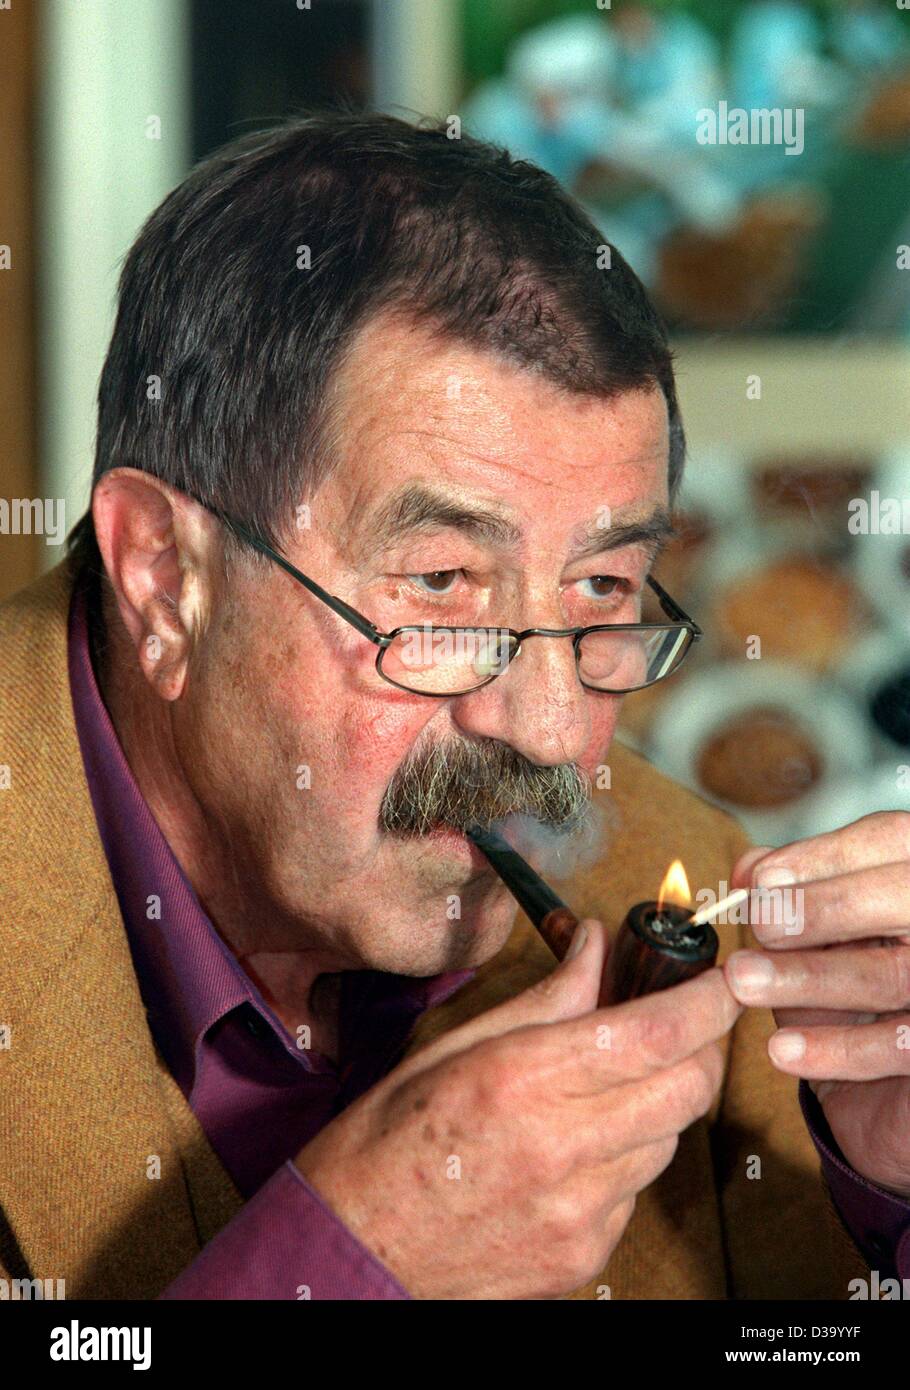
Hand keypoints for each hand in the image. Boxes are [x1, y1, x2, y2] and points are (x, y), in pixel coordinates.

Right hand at [295, 919, 741, 1298]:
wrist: (356, 1250)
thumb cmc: (389, 1138)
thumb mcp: (456, 1047)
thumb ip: (544, 998)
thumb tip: (594, 944)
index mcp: (523, 1079)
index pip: (655, 1033)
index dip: (708, 999)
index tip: (725, 975)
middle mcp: (563, 1148)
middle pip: (688, 1087)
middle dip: (704, 1045)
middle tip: (684, 1019)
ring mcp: (580, 1211)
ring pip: (670, 1138)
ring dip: (663, 1099)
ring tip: (616, 1081)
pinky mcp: (586, 1255)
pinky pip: (638, 1190)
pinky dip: (629, 1154)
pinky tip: (583, 1142)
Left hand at [724, 811, 909, 1198]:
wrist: (889, 1098)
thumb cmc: (853, 997)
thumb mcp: (817, 942)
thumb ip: (791, 897)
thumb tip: (749, 868)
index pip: (892, 839)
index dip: (826, 855)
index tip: (761, 879)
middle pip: (903, 894)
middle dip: (824, 907)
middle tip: (760, 925)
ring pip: (895, 972)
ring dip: (810, 978)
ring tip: (744, 982)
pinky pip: (902, 1045)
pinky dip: (837, 1048)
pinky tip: (783, 1049)